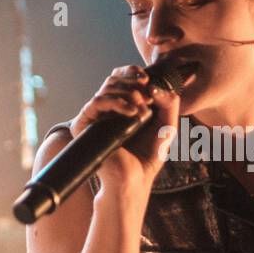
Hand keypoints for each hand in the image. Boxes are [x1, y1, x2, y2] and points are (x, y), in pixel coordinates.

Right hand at [69, 64, 184, 195]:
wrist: (133, 180)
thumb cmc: (148, 156)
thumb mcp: (167, 125)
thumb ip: (169, 103)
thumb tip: (155, 86)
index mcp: (122, 106)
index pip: (120, 77)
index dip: (131, 72)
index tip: (146, 78)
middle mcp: (106, 109)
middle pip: (113, 79)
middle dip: (133, 83)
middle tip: (148, 97)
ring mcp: (95, 116)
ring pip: (107, 87)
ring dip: (129, 93)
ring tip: (143, 111)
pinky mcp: (84, 125)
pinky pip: (96, 102)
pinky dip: (117, 102)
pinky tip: (133, 112)